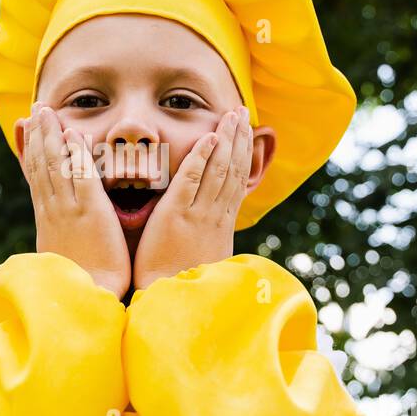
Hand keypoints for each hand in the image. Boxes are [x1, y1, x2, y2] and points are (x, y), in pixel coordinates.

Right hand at [16, 103, 130, 298]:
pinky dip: (76, 153)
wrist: (85, 300)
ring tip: (47, 112)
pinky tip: (73, 134)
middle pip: (40, 163)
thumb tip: (54, 234)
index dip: (29, 148)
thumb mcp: (62, 254)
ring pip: (54, 164)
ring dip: (50, 135)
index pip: (35, 175)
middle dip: (38, 134)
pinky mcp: (89, 212)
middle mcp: (52, 209)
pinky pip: (81, 175)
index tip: (24, 127)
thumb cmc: (80, 282)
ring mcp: (68, 209)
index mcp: (47, 218)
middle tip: (36, 110)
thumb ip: (60, 236)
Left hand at [132, 106, 252, 290]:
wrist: (171, 301)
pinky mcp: (177, 216)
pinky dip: (201, 159)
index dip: (242, 154)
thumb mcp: (203, 255)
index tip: (245, 133)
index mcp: (220, 223)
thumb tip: (211, 226)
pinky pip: (191, 181)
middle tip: (242, 113)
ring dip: (226, 140)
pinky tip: (208, 139)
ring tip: (231, 116)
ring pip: (218, 170)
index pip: (235, 181)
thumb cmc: (180, 282)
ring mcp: (198, 215)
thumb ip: (206, 234)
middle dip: (239, 139)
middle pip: (232, 169)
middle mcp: (215, 215)